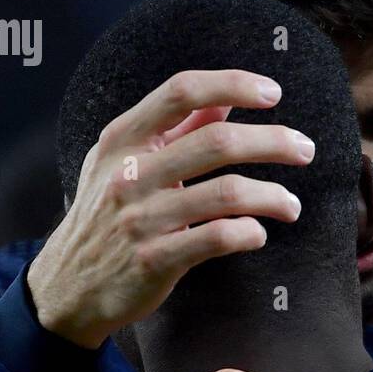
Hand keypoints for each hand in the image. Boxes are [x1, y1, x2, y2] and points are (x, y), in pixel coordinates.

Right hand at [28, 70, 314, 347]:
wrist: (67, 287)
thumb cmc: (106, 215)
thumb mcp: (124, 162)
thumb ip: (175, 130)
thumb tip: (226, 100)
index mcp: (122, 139)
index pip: (181, 92)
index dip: (232, 84)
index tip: (273, 93)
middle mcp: (128, 174)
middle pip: (217, 142)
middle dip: (273, 142)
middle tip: (305, 149)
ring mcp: (140, 218)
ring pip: (227, 193)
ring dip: (272, 196)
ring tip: (291, 205)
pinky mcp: (154, 261)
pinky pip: (218, 238)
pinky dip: (249, 233)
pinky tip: (259, 233)